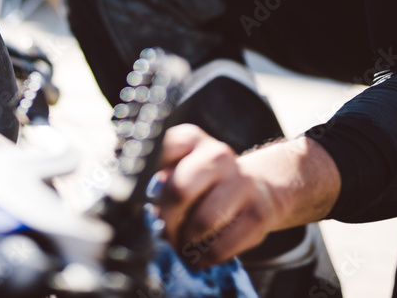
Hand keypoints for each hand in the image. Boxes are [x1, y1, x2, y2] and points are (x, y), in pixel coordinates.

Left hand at [154, 125, 339, 266]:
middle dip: (165, 219)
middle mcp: (218, 155)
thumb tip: (136, 206)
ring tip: (180, 245)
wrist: (260, 188)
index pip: (160, 153)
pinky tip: (199, 255)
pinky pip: (221, 245)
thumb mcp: (181, 168)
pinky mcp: (258, 214)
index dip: (144, 185)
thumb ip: (158, 179)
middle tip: (161, 233)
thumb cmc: (206, 182)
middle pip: (180, 189)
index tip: (140, 204)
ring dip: (185, 242)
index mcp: (191, 139)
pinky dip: (205, 257)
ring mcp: (241, 182)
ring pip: (202, 222)